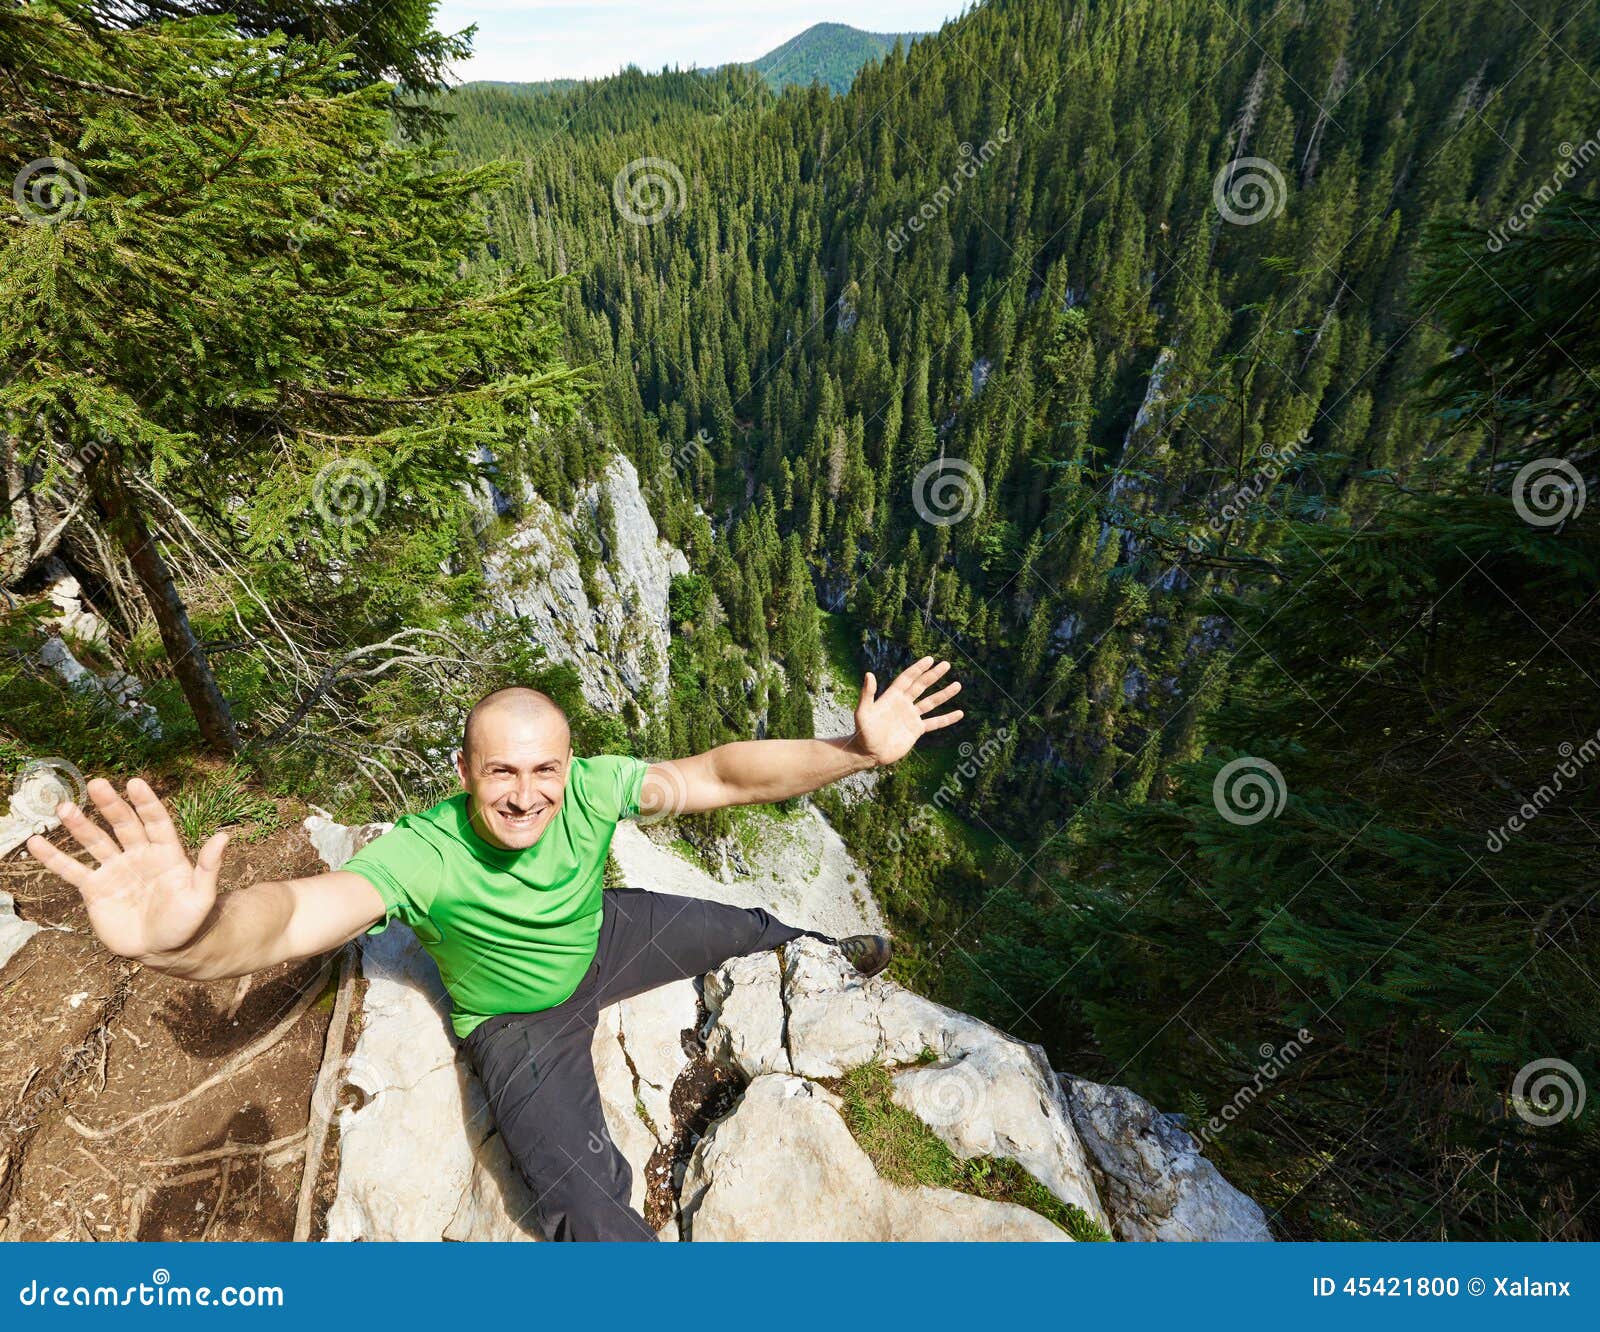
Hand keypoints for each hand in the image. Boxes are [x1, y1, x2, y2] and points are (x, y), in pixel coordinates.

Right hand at [24, 777, 228, 960]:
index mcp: (166, 852)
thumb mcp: (201, 896)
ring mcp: (116, 870)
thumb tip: (225, 836)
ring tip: (64, 807)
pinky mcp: (95, 889)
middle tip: (97, 784)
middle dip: (110, 805)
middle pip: (123, 824)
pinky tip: (35, 842)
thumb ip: (208, 867)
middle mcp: (139, 855)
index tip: (135, 783)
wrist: (165, 949)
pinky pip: (72, 870)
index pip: (156, 821)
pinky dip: (54, 857)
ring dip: (80, 825)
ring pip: (95, 842)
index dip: (146, 803)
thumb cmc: (187, 922)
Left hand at [851, 656, 963, 766]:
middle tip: (946, 664)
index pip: (907, 679)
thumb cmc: (863, 733)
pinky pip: (935, 723)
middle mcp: (903, 704)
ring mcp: (911, 717)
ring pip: (931, 703)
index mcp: (892, 697)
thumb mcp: (863, 713)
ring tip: (957, 685)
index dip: (918, 669)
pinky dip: (947, 719)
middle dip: (933, 675)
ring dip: (944, 694)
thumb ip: (867, 695)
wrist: (868, 753)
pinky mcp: (916, 730)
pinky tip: (959, 713)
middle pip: (921, 686)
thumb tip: (868, 674)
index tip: (930, 659)